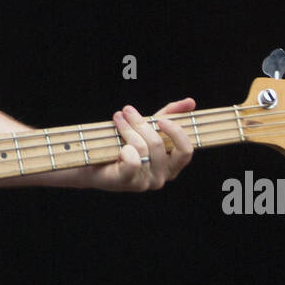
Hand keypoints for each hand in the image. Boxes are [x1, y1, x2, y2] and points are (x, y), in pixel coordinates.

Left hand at [81, 98, 195, 191]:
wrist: (93, 163)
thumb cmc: (125, 144)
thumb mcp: (148, 127)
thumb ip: (170, 114)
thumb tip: (191, 102)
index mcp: (171, 166)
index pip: (186, 151)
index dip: (176, 132)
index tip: (160, 119)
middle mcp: (161, 177)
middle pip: (158, 144)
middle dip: (140, 123)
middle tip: (126, 110)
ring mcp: (145, 182)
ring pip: (142, 148)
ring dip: (127, 129)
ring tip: (117, 119)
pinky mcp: (128, 182)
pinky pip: (132, 161)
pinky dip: (124, 149)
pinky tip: (117, 146)